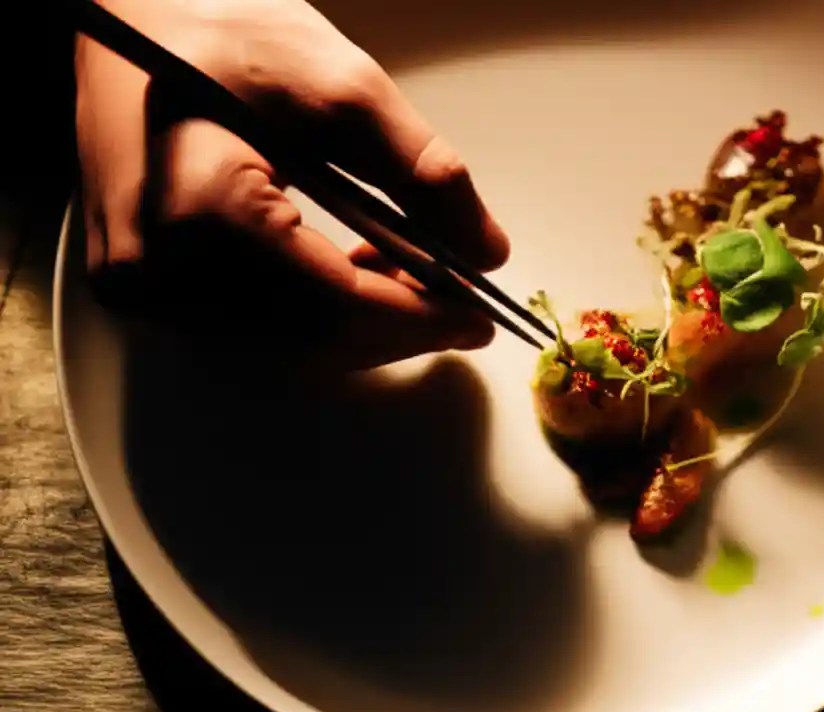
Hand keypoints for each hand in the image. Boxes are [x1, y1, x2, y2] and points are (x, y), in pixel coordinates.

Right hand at [77, 0, 508, 369]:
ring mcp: (138, 284)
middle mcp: (154, 266)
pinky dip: (312, 320)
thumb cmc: (220, 31)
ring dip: (356, 330)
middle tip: (460, 311)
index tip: (479, 318)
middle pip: (309, 342)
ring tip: (411, 288)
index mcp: (199, 205)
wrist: (121, 19)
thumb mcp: (342, 86)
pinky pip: (246, 331)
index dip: (419, 318)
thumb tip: (485, 253)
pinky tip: (352, 280)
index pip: (335, 302)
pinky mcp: (140, 285)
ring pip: (280, 350)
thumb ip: (423, 173)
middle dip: (395, 331)